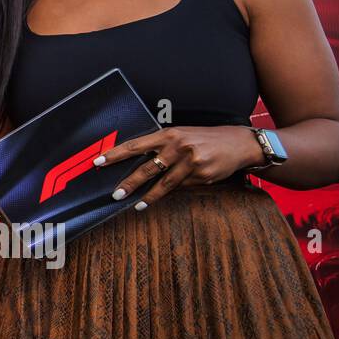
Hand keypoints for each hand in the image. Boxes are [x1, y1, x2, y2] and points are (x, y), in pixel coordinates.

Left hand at [94, 125, 265, 210]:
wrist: (239, 143)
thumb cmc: (204, 138)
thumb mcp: (181, 135)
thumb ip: (161, 146)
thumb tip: (136, 162)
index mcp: (169, 134)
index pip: (136, 145)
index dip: (116, 154)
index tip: (99, 161)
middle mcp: (178, 147)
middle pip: (147, 168)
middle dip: (129, 183)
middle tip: (116, 194)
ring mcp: (191, 162)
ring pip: (164, 184)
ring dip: (149, 196)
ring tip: (137, 205)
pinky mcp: (202, 176)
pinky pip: (182, 188)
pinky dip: (172, 192)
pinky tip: (164, 196)